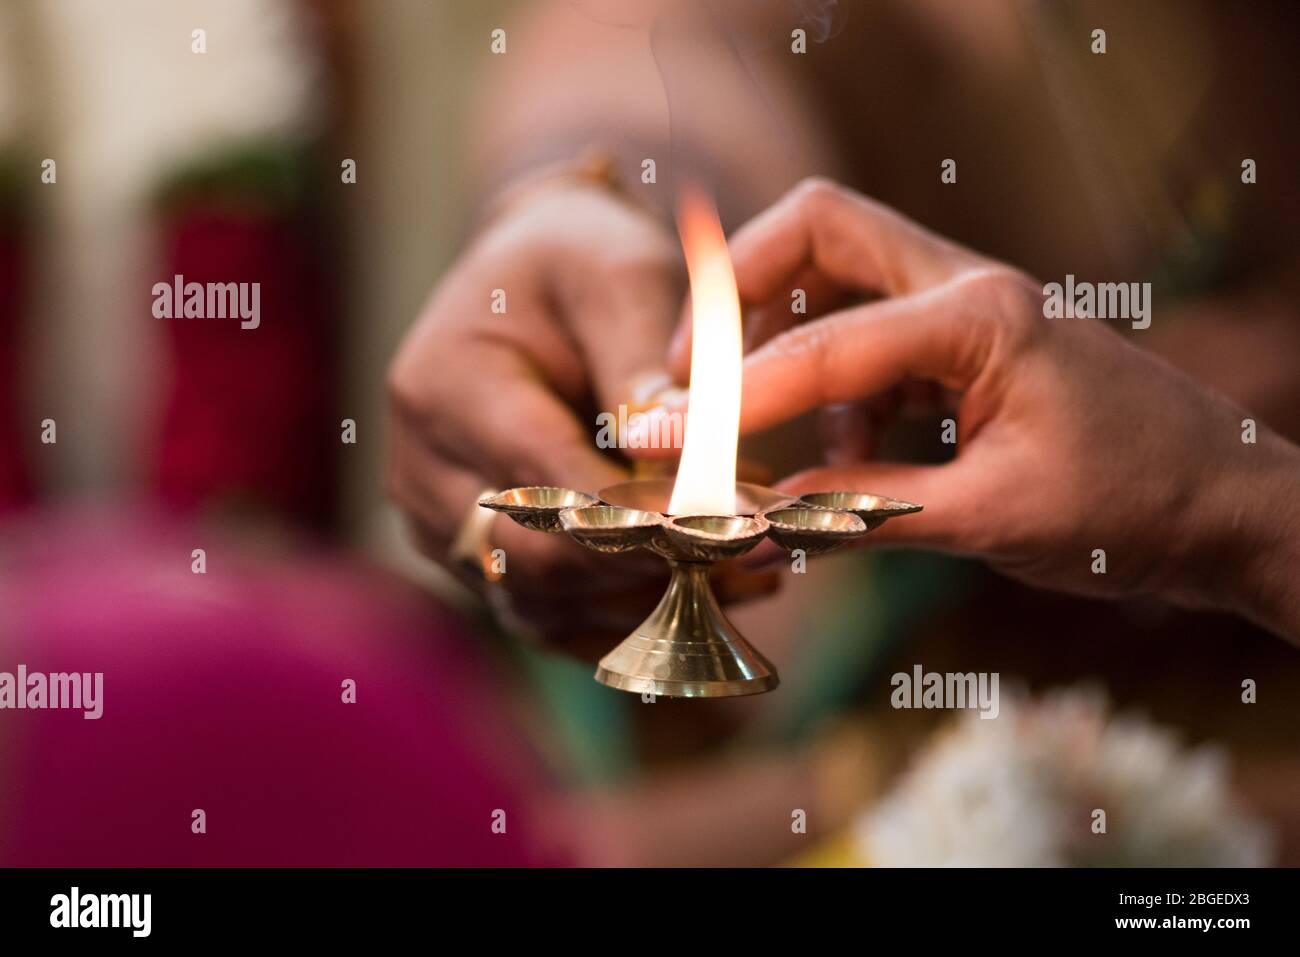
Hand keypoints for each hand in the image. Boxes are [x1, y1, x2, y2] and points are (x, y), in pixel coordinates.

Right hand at [386, 183, 774, 651]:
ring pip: (547, 602)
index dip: (645, 516)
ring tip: (753, 577)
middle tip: (761, 558)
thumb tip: (681, 465)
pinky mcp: (472, 558)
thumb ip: (646, 368)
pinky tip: (707, 594)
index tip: (740, 526)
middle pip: (540, 559)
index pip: (548, 480)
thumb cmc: (581, 263)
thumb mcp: (619, 280)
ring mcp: (438, 524)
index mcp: (447, 388)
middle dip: (656, 566)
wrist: (533, 281)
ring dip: (651, 600)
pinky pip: (548, 616)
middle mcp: (423, 469)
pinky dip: (625, 614)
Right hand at [641, 179, 1299, 633]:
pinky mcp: (970, 343)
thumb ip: (863, 511)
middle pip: (819, 229)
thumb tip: (756, 519)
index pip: (819, 346)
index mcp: (980, 315)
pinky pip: (871, 338)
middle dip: (738, 286)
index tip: (658, 439)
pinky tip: (847, 460)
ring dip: (784, 340)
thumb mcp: (990, 519)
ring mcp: (969, 307)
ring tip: (761, 429)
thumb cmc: (1136, 507)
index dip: (727, 400)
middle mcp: (968, 287)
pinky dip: (834, 389)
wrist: (1231, 506)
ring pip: (839, 275)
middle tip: (689, 366)